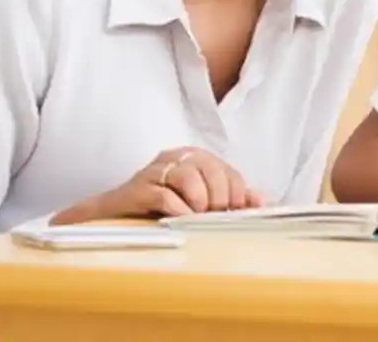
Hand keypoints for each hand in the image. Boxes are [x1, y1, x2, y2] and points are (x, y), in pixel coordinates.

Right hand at [53, 147, 263, 223]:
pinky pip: (165, 196)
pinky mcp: (138, 187)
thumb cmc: (161, 209)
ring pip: (190, 177)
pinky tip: (179, 220)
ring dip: (199, 203)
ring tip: (195, 218)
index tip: (233, 215)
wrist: (114, 217)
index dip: (237, 195)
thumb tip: (263, 200)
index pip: (228, 171)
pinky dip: (178, 211)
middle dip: (219, 199)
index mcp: (196, 158)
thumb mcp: (201, 202)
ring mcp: (156, 169)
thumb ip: (232, 198)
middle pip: (211, 170)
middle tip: (213, 218)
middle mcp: (177, 157)